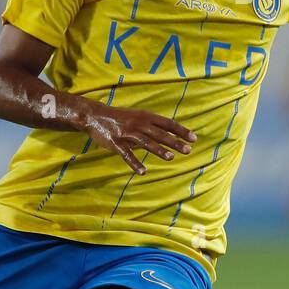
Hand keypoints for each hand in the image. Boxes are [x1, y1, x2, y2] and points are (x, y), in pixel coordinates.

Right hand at [80, 103, 196, 174]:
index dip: (181, 131)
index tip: (194, 138)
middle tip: (188, 150)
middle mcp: (138, 123)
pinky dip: (135, 164)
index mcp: (145, 116)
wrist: (95, 115)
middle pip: (160, 134)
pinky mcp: (116, 143)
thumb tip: (171, 135)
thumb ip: (152, 126)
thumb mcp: (137, 117)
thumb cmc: (119, 118)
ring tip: (171, 158)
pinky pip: (127, 155)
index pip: (167, 123)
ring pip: (146, 142)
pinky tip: (144, 172)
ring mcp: (127, 133)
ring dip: (159, 150)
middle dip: (174, 142)